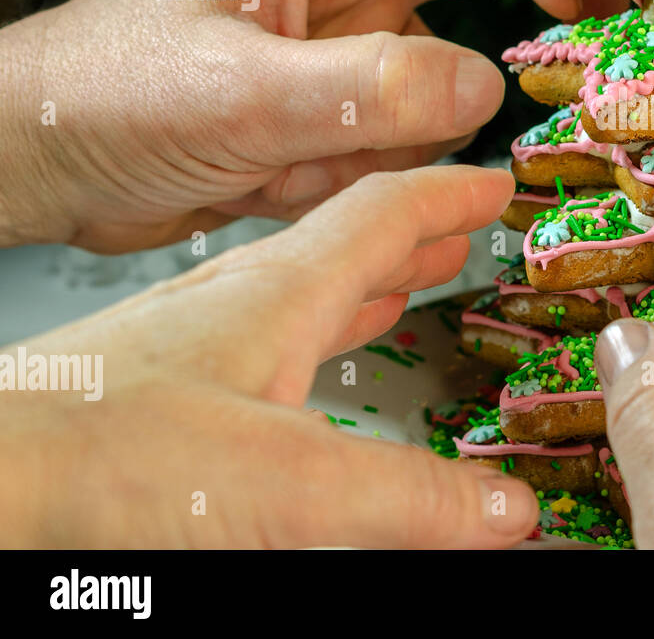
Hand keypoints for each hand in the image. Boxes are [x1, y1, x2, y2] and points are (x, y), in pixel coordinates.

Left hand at [0, 0, 619, 251]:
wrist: (43, 165)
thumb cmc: (105, 96)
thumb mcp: (234, 93)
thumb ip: (365, 90)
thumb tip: (490, 89)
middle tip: (578, 58)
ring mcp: (362, 36)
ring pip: (465, 60)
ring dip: (432, 121)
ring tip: (334, 159)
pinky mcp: (355, 104)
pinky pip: (424, 129)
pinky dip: (393, 167)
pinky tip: (298, 182)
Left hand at [0, 165, 539, 547]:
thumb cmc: (105, 454)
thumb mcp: (292, 483)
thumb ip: (412, 498)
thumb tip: (509, 513)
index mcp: (281, 293)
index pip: (383, 214)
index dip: (447, 196)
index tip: (494, 181)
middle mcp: (238, 305)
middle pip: (345, 247)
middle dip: (413, 238)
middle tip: (457, 231)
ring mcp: (194, 345)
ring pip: (301, 294)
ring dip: (362, 284)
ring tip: (399, 286)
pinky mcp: (160, 391)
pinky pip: (262, 344)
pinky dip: (308, 339)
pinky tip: (300, 367)